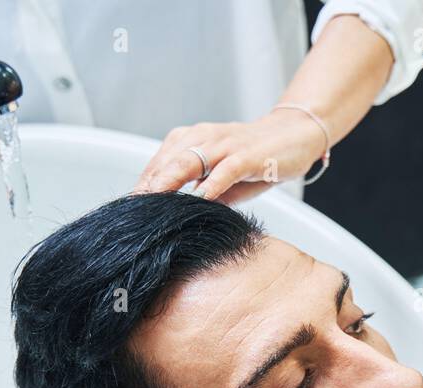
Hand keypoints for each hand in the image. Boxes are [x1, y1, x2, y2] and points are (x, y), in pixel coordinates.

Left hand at [131, 110, 327, 204]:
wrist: (294, 136)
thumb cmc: (255, 160)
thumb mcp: (220, 180)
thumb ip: (198, 194)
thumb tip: (175, 217)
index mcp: (192, 140)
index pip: (160, 163)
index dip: (143, 185)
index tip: (128, 208)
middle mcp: (204, 137)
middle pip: (167, 161)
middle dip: (148, 185)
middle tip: (132, 209)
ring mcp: (226, 145)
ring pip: (189, 160)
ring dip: (169, 183)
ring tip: (153, 204)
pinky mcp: (248, 155)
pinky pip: (226, 169)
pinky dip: (212, 184)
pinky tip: (200, 199)